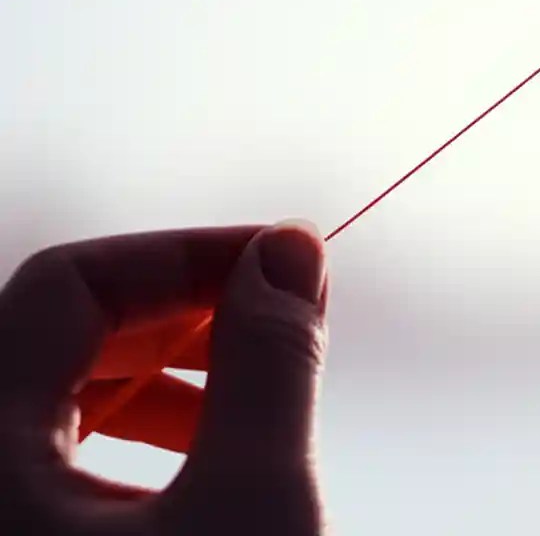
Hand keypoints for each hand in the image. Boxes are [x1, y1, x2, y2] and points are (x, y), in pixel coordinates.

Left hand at [0, 222, 328, 534]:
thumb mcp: (252, 504)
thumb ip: (269, 365)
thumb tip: (290, 249)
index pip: (64, 285)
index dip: (185, 255)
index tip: (283, 259)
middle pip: (58, 336)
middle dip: (183, 314)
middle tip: (282, 316)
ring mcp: (2, 514)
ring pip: (61, 399)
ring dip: (169, 375)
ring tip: (259, 393)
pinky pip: (63, 460)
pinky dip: (143, 434)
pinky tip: (211, 458)